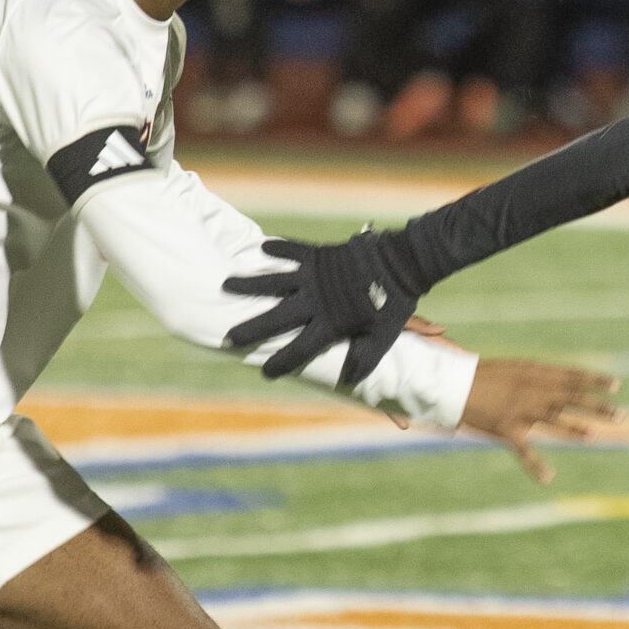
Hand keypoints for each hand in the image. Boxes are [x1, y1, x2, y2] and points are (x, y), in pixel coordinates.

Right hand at [223, 228, 418, 382]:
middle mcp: (314, 302)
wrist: (401, 264)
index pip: (298, 351)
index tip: (265, 373)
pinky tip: (261, 248)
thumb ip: (364, 358)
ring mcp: (313, 276)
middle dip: (250, 329)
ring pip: (272, 281)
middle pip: (275, 318)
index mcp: (329, 324)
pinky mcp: (318, 255)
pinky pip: (291, 250)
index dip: (280, 364)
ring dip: (249, 284)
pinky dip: (277, 249)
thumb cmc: (393, 304)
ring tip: (226, 285)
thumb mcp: (382, 337)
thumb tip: (348, 381)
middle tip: (228, 338)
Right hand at [460, 359, 621, 483]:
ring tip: (594, 436)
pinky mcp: (507, 429)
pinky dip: (536, 465)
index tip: (617, 385)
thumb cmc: (484, 375)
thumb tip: (563, 382)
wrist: (453, 384)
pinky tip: (548, 478)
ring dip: (576, 430)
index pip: (572, 375)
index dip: (595, 380)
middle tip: (620, 414)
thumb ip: (540, 378)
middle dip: (597, 407)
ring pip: (555, 421)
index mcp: (535, 374)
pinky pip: (524, 450)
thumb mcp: (516, 369)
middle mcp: (532, 391)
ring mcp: (521, 411)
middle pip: (571, 398)